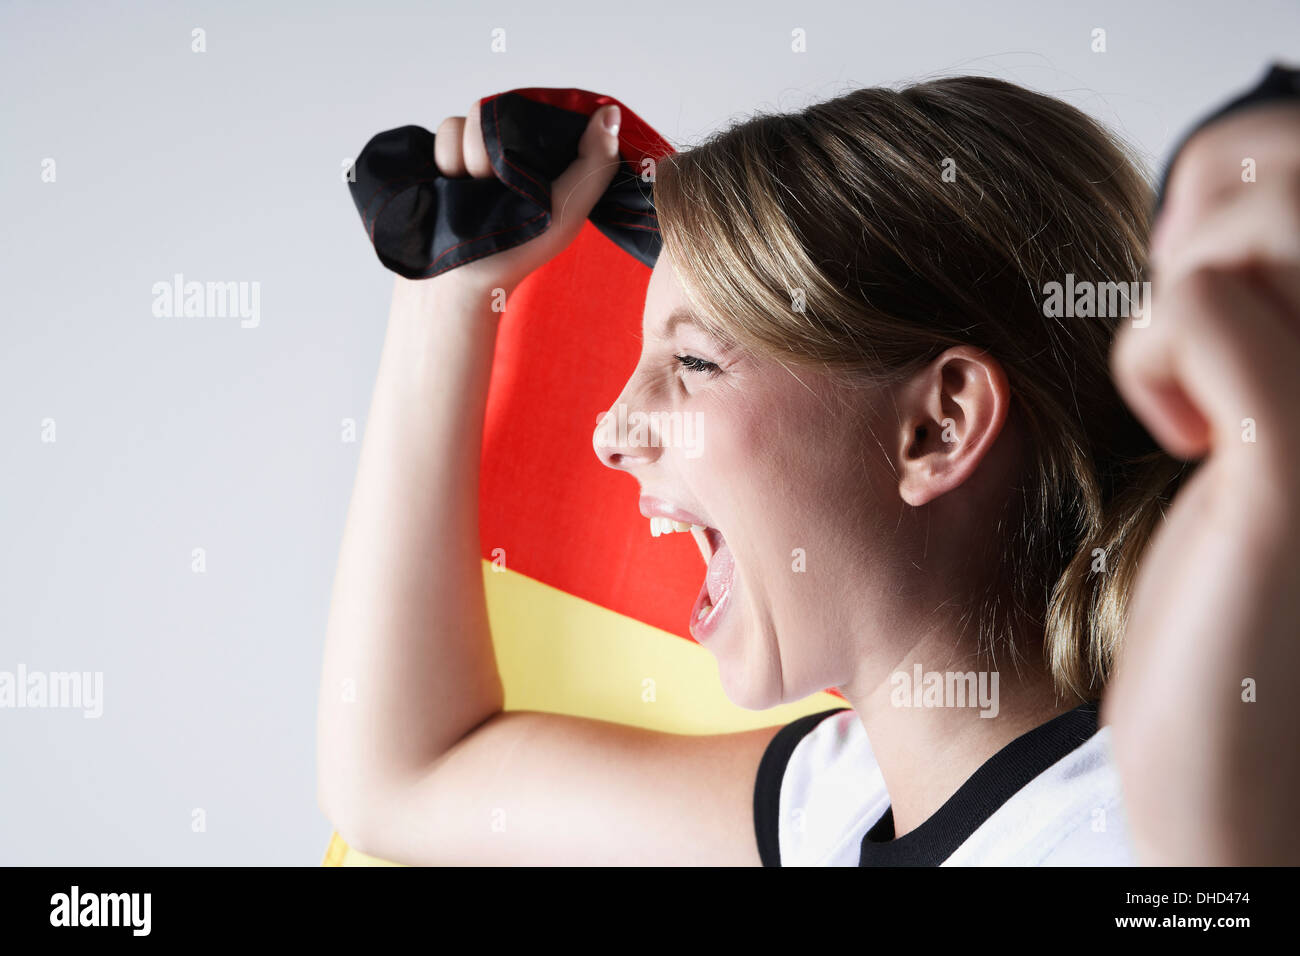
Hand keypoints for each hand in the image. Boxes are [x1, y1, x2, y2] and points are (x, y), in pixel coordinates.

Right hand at [427, 99, 622, 297]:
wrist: (461, 277)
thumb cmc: (519, 249)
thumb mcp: (569, 210)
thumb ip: (595, 163)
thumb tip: (610, 112)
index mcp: (541, 156)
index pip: (537, 110)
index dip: (530, 123)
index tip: (527, 152)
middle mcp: (507, 147)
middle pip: (499, 110)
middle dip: (495, 150)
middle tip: (497, 185)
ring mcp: (474, 149)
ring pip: (469, 121)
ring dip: (470, 158)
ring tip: (474, 191)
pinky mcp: (444, 154)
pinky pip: (446, 131)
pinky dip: (448, 159)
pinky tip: (453, 186)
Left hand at [1103, 103, 1299, 863]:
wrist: (1250, 770)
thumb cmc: (1245, 602)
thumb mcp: (1264, 437)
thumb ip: (1269, 328)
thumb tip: (1215, 216)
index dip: (1247, 174)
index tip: (1201, 272)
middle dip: (1213, 208)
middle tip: (1182, 313)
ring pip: (1262, 223)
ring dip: (1183, 286)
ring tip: (1184, 387)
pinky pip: (1205, 309)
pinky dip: (1155, 357)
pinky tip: (1184, 437)